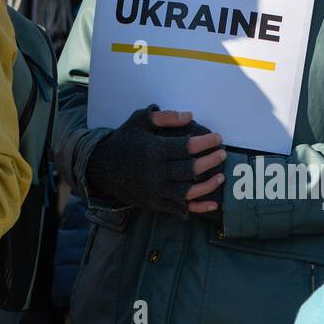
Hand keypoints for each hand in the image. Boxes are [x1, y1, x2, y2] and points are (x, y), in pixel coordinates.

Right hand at [86, 105, 225, 217]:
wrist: (101, 167)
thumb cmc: (124, 140)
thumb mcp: (139, 121)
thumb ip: (165, 117)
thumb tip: (189, 116)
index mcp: (153, 150)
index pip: (186, 146)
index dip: (205, 142)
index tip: (217, 138)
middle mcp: (155, 171)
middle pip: (190, 169)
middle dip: (210, 161)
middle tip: (222, 154)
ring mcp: (154, 190)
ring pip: (188, 191)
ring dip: (208, 185)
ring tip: (221, 176)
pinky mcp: (154, 203)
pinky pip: (179, 208)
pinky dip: (197, 207)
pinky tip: (212, 203)